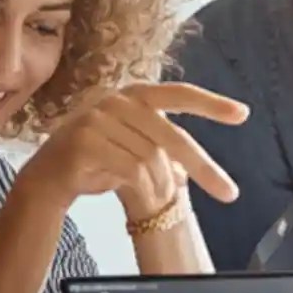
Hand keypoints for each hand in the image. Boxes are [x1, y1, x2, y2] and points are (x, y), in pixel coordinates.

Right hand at [22, 83, 248, 215]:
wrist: (49, 178)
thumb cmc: (97, 163)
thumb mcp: (135, 149)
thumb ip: (162, 148)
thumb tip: (196, 169)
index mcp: (134, 95)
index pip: (179, 94)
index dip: (211, 104)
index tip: (243, 114)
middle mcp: (117, 100)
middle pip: (173, 136)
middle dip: (204, 168)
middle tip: (230, 193)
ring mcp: (99, 117)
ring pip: (152, 159)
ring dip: (161, 186)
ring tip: (156, 199)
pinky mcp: (86, 140)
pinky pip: (131, 170)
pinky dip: (142, 189)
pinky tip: (137, 195)